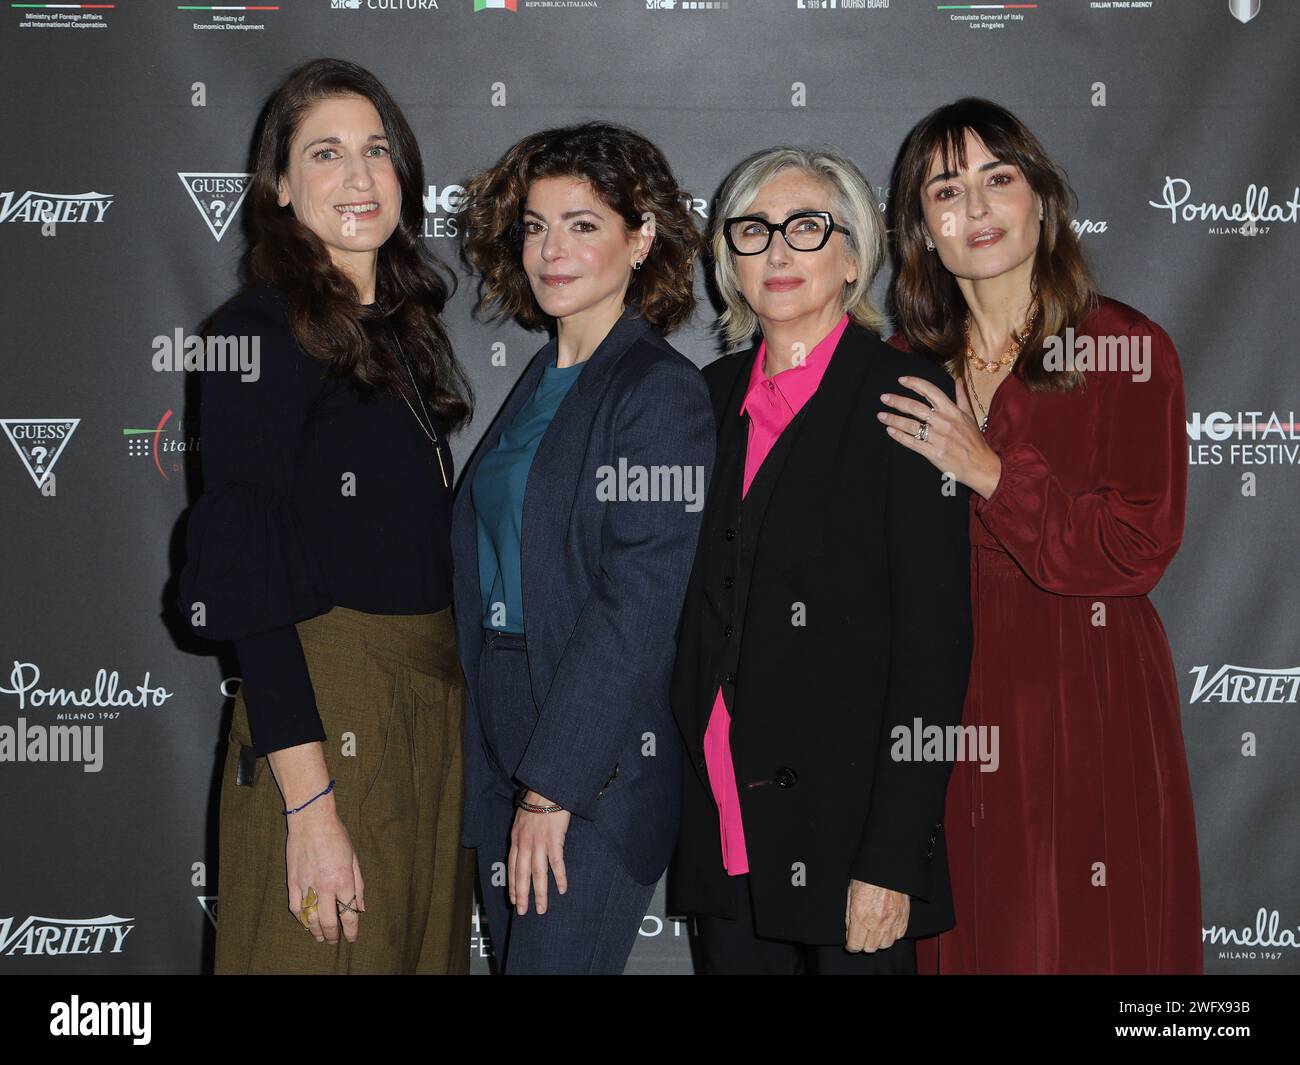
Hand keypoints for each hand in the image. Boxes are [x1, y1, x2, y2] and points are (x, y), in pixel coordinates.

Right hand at [285, 794, 364, 944]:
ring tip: (320, 936)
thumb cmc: (337, 836)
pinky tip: (305, 922)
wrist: (312, 820)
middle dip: (333, 936)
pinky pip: (295, 907)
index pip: (349, 915)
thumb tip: (361, 907)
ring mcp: (307, 885)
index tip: (352, 937)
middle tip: (335, 941)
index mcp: (344, 881)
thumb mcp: (354, 858)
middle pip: (328, 922)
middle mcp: (325, 887)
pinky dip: (300, 919)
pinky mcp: (293, 882)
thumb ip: (358, 885)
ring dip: (315, 931)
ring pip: (309, 919)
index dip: (351, 931)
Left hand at [509, 791, 570, 915]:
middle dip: (522, 895)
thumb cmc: (537, 799)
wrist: (547, 787)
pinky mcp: (554, 839)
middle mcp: (525, 843)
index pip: (511, 867)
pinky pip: (556, 863)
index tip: (513, 899)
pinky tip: (562, 889)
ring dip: (539, 892)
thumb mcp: (522, 817)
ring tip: (541, 908)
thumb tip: (522, 846)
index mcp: (516, 838)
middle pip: (522, 875)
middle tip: (523, 911)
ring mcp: (539, 842)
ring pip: (537, 873)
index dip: (512, 885)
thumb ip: (522, 834)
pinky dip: (559, 877)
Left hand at [845, 879, 909, 951]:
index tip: (851, 943)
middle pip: (870, 948)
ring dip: (878, 941)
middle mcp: (877, 923)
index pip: (855, 945)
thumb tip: (850, 932)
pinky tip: (886, 926)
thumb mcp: (851, 895)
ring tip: (875, 931)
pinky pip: (897, 936)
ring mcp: (892, 922)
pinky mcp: (903, 919)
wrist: (887, 868)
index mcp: (861, 917)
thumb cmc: (867, 878)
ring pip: (885, 945)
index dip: (851, 946)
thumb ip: (850, 917)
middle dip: (864, 943)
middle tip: (862, 934)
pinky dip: (892, 934)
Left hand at [877, 375, 1002, 499]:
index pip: (931, 391)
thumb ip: (961, 397)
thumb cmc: (974, 440)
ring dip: (893, 419)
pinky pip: (912, 442)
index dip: (915, 384)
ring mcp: (938, 438)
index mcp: (952, 411)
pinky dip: (899, 436)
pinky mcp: (933, 453)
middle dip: (897, 401)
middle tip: (884, 397)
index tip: (901, 380)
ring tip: (881, 415)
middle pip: (916, 407)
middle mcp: (944, 422)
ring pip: (911, 425)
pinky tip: (889, 430)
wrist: (981, 465)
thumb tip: (958, 379)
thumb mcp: (970, 416)